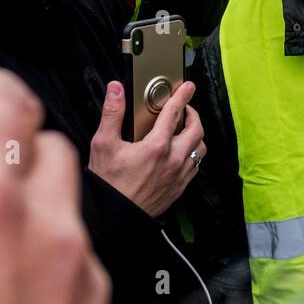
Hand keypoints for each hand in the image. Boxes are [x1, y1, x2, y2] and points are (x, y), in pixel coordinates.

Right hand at [88, 80, 205, 216]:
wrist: (114, 217)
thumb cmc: (108, 184)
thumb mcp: (103, 144)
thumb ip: (112, 113)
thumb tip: (116, 90)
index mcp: (157, 146)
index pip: (175, 112)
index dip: (182, 96)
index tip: (188, 87)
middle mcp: (173, 160)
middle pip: (196, 129)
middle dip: (193, 114)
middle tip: (185, 108)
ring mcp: (178, 175)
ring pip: (200, 149)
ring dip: (196, 135)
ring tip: (186, 129)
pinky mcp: (179, 188)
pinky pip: (196, 166)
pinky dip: (193, 154)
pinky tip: (183, 153)